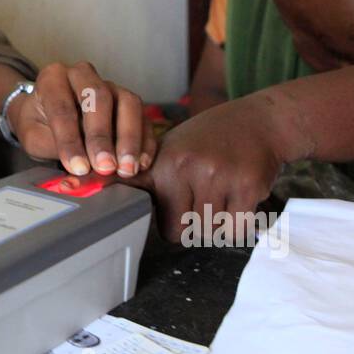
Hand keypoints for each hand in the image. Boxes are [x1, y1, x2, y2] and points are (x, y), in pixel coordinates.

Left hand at [8, 61, 157, 178]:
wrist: (47, 115)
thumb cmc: (38, 124)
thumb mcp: (32, 136)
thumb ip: (52, 147)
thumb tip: (79, 167)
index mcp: (53, 78)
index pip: (62, 107)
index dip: (70, 140)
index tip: (78, 167)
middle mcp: (83, 75)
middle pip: (98, 97)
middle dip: (102, 136)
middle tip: (105, 167)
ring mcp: (110, 85)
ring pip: (127, 102)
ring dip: (129, 138)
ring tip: (127, 168)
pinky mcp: (128, 101)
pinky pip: (143, 117)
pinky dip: (144, 141)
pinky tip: (141, 163)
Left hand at [141, 94, 288, 241]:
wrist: (259, 121)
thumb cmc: (209, 139)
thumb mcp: (168, 148)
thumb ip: (139, 175)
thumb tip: (95, 186)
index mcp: (165, 164)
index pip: (156, 220)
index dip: (167, 220)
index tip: (176, 208)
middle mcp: (188, 169)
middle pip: (181, 232)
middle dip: (191, 225)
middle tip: (203, 200)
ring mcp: (219, 177)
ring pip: (209, 232)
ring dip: (216, 223)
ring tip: (221, 194)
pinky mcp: (248, 186)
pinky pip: (236, 230)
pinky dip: (237, 224)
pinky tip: (237, 199)